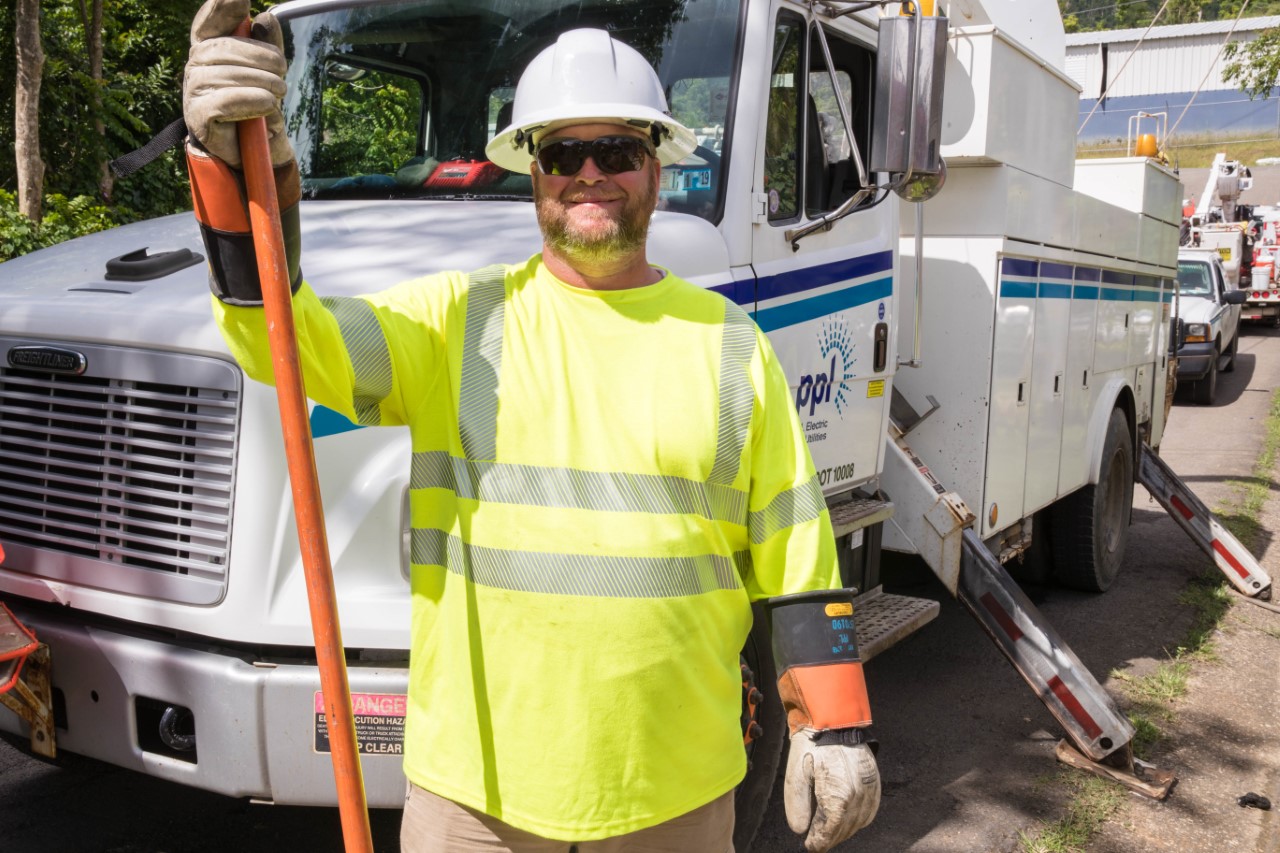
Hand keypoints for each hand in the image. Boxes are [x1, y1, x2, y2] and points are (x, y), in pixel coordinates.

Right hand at [184, 0, 291, 168]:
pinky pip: (225, 100)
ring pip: (228, 75)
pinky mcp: (198, 116)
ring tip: (279, 95)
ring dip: (263, 83)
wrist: (255, 152)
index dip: (221, 8)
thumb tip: (264, 18)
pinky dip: (252, 101)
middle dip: (262, 57)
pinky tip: (268, 105)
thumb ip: (269, 45)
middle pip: (226, 48)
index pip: (210, 22)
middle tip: (282, 74)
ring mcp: (194, 91)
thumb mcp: (270, 74)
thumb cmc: (259, 107)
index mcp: (210, 49)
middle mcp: (196, 66)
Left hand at [783, 730, 880, 851]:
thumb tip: (800, 830)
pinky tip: (850, 820)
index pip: (829, 830)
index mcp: (838, 795)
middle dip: (830, 838)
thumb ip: (797, 804)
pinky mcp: (875, 780)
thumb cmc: (812, 744)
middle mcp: (858, 794)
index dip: (819, 842)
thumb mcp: (796, 773)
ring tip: (831, 833)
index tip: (810, 846)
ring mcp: (869, 787)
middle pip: (844, 828)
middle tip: (818, 842)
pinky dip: (860, 819)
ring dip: (845, 830)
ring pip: (859, 821)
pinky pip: (871, 809)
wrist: (833, 719)